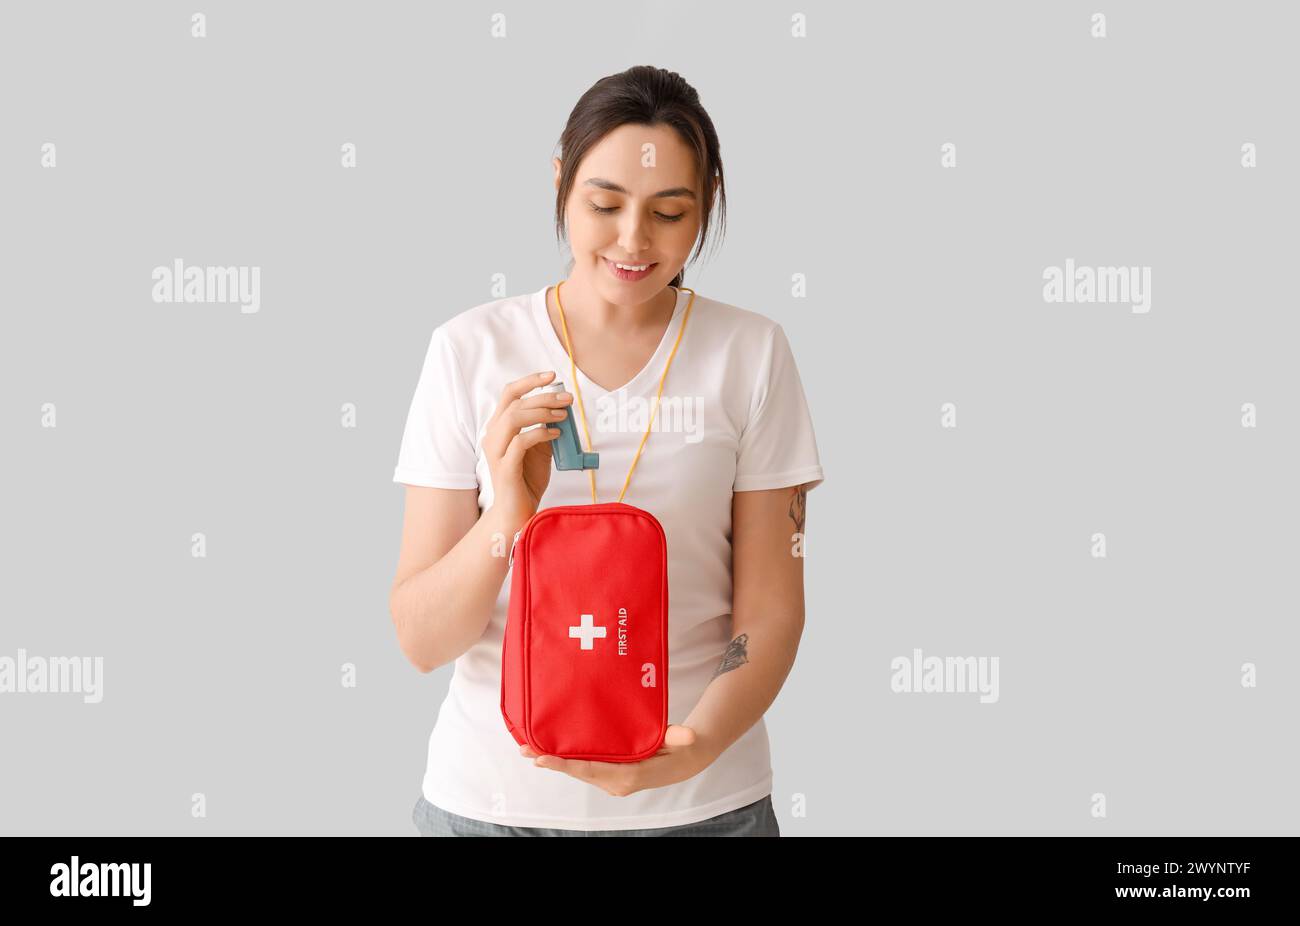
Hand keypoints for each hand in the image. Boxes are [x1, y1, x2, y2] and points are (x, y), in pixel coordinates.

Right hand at [481, 370, 572, 524]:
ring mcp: (496, 452)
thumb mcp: (540, 449)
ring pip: (514, 418)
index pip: (509, 394)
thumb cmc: (527, 480)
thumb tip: (561, 410)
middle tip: (567, 398)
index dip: (529, 381)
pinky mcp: (505, 467)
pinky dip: (540, 433)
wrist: (517, 513)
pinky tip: (556, 435)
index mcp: (499, 428)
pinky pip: (521, 442)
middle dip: (543, 396)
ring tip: (563, 415)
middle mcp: (492, 436)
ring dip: (542, 412)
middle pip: (514, 403)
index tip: (551, 375)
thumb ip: (544, 429)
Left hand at [519, 725, 710, 796]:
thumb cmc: (681, 747)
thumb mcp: (680, 740)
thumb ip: (679, 736)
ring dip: (555, 762)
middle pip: (578, 772)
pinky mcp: (610, 775)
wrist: (685, 760)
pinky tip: (550, 752)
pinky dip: (566, 761)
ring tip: (529, 750)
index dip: (565, 764)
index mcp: (629, 775)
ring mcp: (612, 781)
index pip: (590, 770)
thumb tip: (687, 735)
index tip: (541, 758)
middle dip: (551, 762)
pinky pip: (585, 769)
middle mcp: (616, 782)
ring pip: (579, 771)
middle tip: (525, 750)